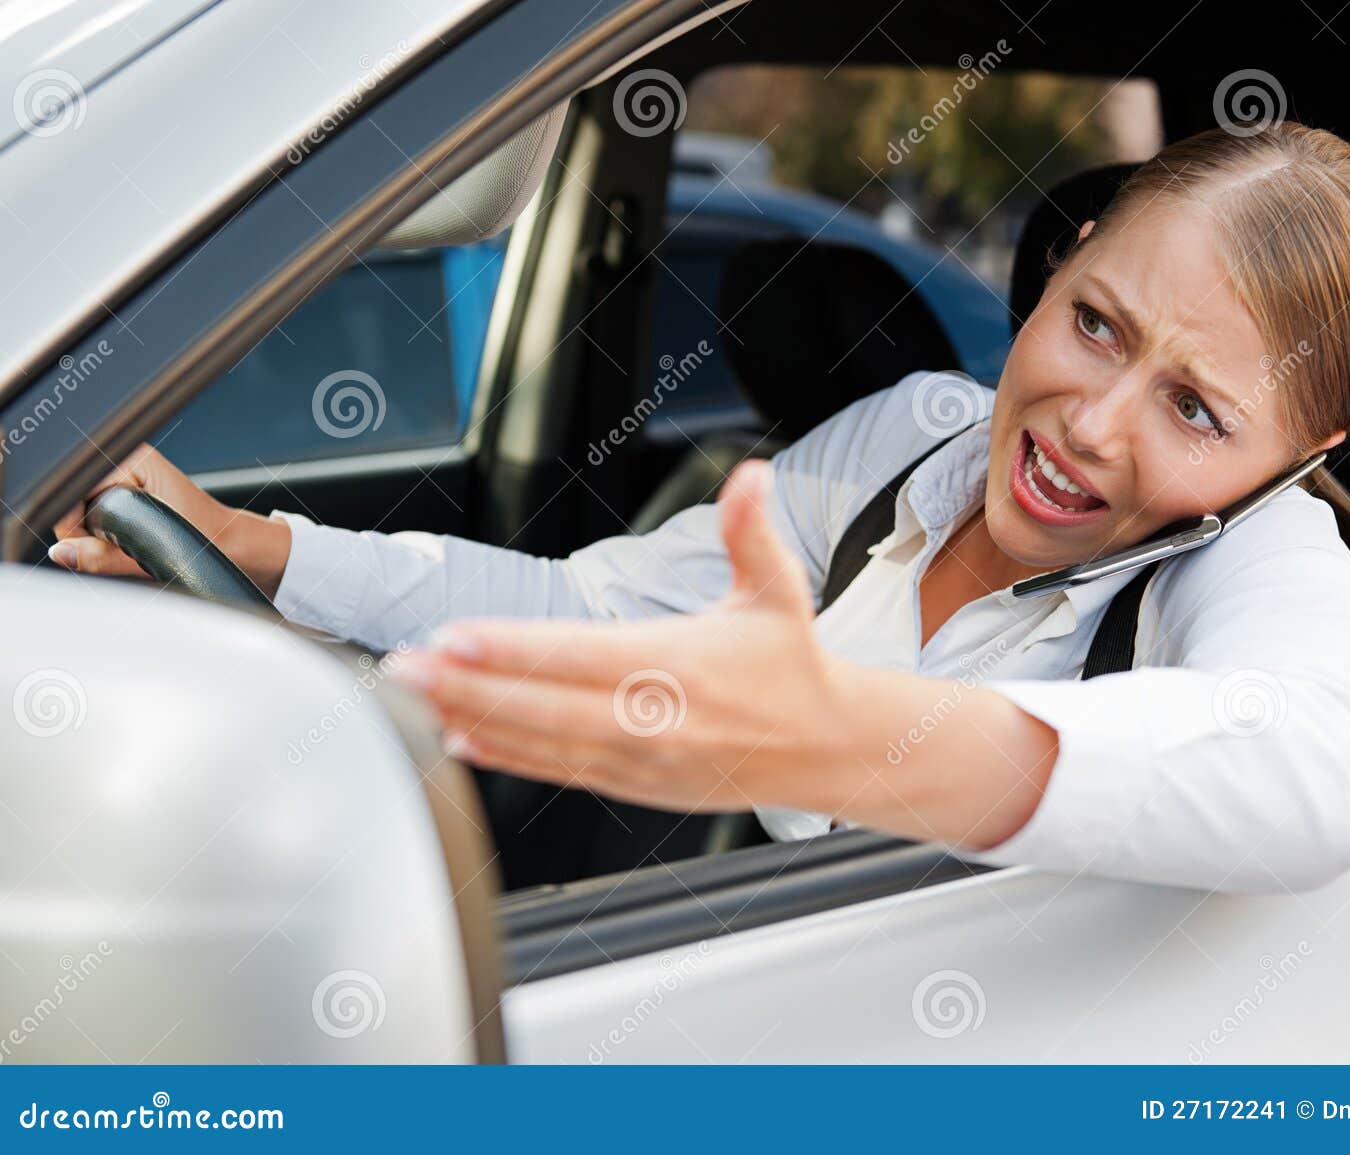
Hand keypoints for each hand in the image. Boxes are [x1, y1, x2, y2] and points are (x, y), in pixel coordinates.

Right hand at [49, 442, 291, 597]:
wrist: (233, 542)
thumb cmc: (207, 540)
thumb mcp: (150, 553)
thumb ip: (100, 555)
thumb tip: (61, 553)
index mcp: (134, 459)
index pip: (73, 491)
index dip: (73, 526)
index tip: (85, 549)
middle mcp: (130, 457)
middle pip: (75, 499)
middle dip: (85, 531)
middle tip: (115, 550)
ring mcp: (129, 468)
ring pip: (83, 507)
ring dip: (95, 532)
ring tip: (128, 544)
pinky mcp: (130, 484)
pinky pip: (97, 509)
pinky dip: (103, 530)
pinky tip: (126, 537)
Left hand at [389, 459, 855, 813]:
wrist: (822, 748)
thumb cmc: (789, 666)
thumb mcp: (777, 590)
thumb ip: (750, 530)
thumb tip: (749, 475)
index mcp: (679, 667)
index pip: (579, 655)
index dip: (513, 649)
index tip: (455, 636)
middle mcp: (653, 720)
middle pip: (543, 706)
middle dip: (466, 687)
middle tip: (403, 669)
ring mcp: (639, 760)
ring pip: (540, 743)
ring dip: (473, 719)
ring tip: (414, 699)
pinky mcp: (632, 785)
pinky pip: (557, 772)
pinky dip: (506, 756)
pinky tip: (462, 738)